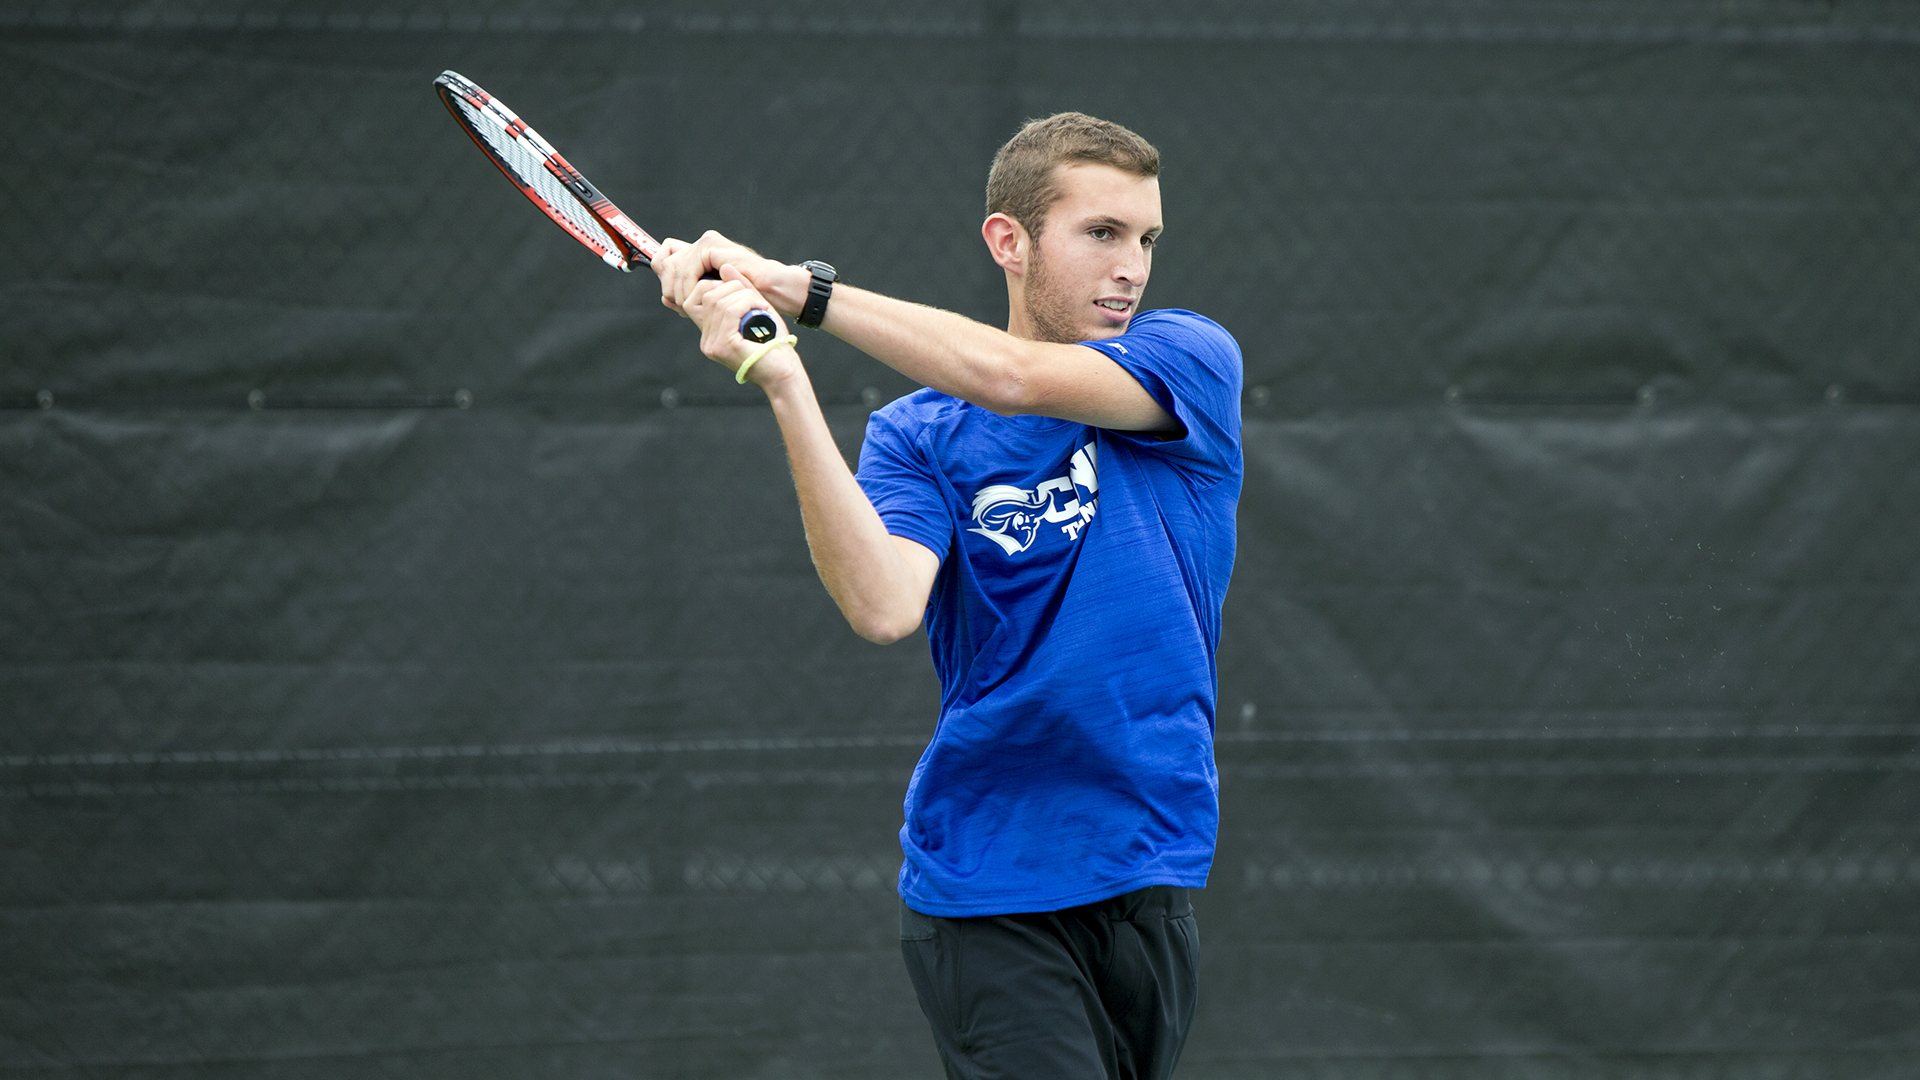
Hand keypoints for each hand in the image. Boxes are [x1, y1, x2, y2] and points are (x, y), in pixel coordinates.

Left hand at [653, 230, 809, 318]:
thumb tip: (664, 299)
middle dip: (670, 288)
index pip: (664, 257)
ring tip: (691, 306)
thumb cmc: (746, 297)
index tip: (674, 298)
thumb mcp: (712, 299)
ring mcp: (707, 242)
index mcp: (700, 253)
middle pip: (666, 263)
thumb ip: (690, 297)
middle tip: (683, 307)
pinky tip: (700, 297)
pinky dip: (689, 286)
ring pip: (674, 266)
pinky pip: (688, 268)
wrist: (769, 291)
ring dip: (679, 290)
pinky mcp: (712, 247)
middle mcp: (702, 243)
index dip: (664, 277)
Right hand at [683, 264, 796, 386]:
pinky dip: (748, 303)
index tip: (744, 291)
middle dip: (734, 288)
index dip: (720, 284)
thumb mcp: (756, 311)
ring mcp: (713, 345)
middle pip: (707, 295)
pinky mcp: (723, 346)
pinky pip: (730, 310)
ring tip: (761, 307)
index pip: (699, 297)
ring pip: (719, 300)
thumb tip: (725, 267)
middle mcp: (707, 341)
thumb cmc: (773, 346)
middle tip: (755, 299)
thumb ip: (741, 291)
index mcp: (710, 335)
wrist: (783, 374)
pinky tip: (762, 310)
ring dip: (745, 296)